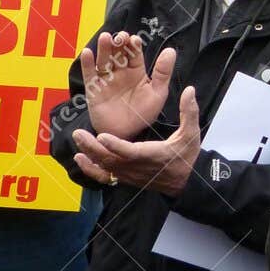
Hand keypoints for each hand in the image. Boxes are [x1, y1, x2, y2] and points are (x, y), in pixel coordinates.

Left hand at [72, 84, 201, 194]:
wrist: (185, 181)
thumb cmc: (186, 156)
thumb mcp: (192, 134)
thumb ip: (189, 112)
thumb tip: (190, 90)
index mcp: (153, 154)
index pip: (131, 152)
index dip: (116, 145)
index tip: (102, 136)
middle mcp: (137, 166)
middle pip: (111, 159)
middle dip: (93, 147)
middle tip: (78, 133)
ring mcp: (130, 174)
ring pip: (105, 167)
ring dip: (89, 154)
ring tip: (78, 140)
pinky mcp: (125, 177)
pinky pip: (105, 176)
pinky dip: (91, 169)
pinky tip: (80, 159)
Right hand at [79, 31, 175, 139]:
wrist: (126, 134)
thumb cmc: (143, 114)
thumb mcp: (158, 93)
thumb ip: (163, 72)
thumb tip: (171, 50)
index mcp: (136, 71)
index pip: (134, 53)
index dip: (134, 45)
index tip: (134, 39)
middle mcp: (120, 72)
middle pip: (118, 53)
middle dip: (118, 43)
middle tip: (120, 36)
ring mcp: (106, 79)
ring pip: (104, 60)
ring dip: (104, 48)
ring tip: (106, 37)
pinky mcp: (93, 89)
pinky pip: (89, 74)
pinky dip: (87, 63)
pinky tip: (88, 53)